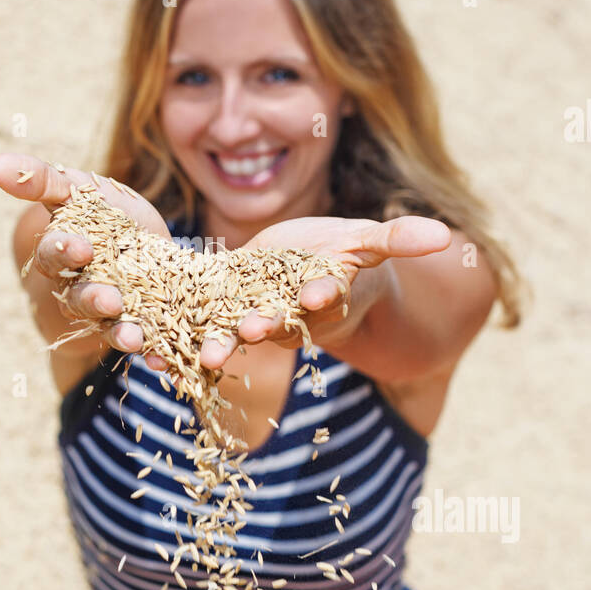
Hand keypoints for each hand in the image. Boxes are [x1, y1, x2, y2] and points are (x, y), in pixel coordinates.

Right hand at [0, 153, 173, 364]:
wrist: (138, 241)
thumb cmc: (99, 209)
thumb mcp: (75, 188)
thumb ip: (39, 179)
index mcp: (60, 250)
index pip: (54, 253)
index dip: (64, 252)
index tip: (81, 248)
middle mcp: (77, 285)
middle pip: (78, 296)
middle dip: (92, 299)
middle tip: (110, 300)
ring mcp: (105, 309)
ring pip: (107, 323)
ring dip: (119, 331)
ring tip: (134, 337)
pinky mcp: (134, 325)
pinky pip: (139, 339)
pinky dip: (149, 348)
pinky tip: (161, 354)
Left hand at [197, 214, 452, 369]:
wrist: (305, 272)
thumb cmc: (345, 256)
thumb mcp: (368, 243)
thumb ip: (398, 238)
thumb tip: (446, 236)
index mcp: (323, 298)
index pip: (325, 299)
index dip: (320, 298)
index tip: (314, 296)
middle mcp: (286, 315)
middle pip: (275, 321)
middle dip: (261, 326)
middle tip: (248, 331)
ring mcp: (248, 314)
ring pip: (229, 330)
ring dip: (211, 341)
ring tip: (200, 354)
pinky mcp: (216, 307)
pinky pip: (194, 321)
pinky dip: (173, 332)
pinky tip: (144, 344)